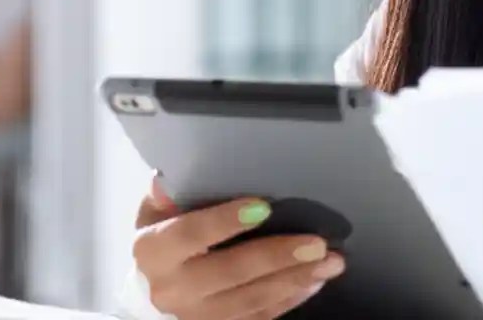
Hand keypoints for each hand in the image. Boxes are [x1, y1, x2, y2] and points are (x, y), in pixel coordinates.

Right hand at [133, 175, 346, 318]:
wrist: (151, 292)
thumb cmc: (164, 238)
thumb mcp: (157, 211)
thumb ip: (170, 193)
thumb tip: (170, 178)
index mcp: (154, 251)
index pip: (190, 234)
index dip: (225, 221)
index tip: (264, 206)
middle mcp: (172, 288)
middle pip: (230, 272)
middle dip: (278, 255)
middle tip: (317, 243)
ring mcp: (196, 314)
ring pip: (251, 299)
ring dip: (295, 279)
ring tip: (330, 261)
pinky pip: (259, 317)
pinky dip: (291, 299)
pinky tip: (315, 281)